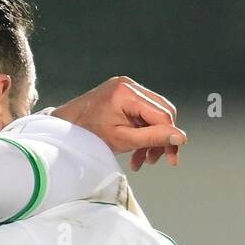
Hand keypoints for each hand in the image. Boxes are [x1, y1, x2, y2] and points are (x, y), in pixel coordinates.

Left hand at [53, 76, 186, 170]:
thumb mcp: (123, 140)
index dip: (169, 138)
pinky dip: (141, 132)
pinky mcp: (122, 94)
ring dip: (150, 139)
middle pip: (161, 112)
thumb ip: (153, 138)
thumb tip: (181, 138)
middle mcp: (129, 84)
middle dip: (160, 139)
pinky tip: (135, 151)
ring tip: (142, 160)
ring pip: (153, 115)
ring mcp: (125, 88)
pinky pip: (141, 113)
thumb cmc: (87, 134)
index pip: (161, 115)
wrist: (64, 127)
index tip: (172, 158)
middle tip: (155, 160)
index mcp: (127, 92)